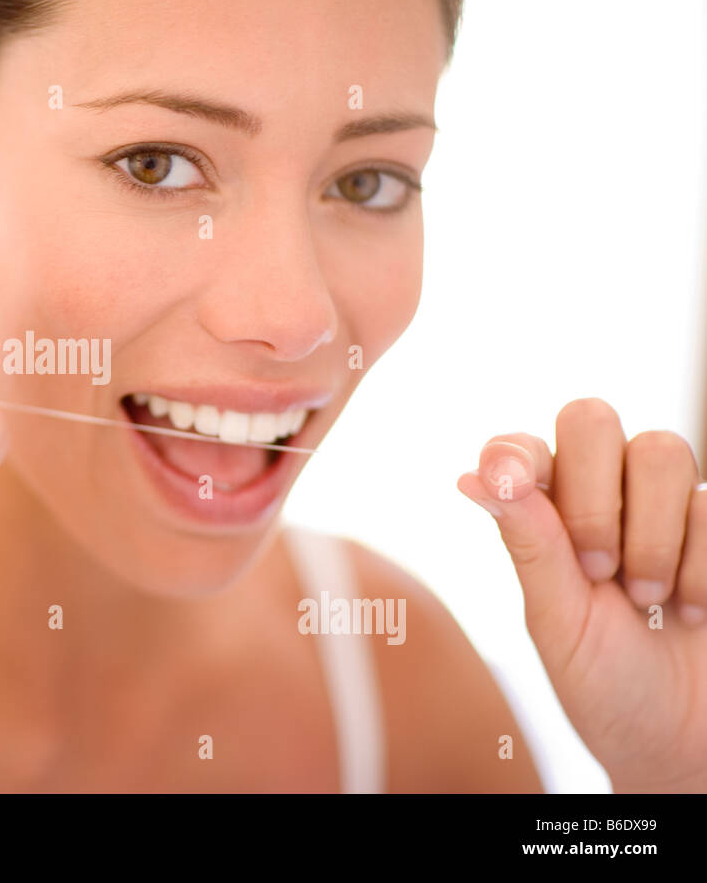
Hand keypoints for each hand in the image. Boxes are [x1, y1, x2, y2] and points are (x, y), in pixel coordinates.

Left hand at [458, 398, 706, 791]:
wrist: (681, 741)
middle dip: (591, 496)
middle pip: (591, 418)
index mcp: (544, 514)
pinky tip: (690, 614)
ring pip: (660, 450)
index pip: (523, 446)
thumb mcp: (557, 621)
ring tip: (644, 599)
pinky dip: (697, 567)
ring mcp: (668, 504)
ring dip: (648, 534)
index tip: (513, 484)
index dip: (516, 452)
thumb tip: (474, 476)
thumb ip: (529, 544)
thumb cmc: (607, 683)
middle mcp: (604, 493)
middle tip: (596, 571)